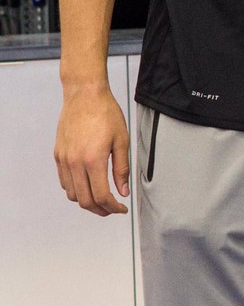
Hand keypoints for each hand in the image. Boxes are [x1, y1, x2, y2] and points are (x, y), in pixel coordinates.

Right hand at [54, 85, 130, 215]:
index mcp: (93, 160)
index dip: (112, 207)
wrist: (84, 95)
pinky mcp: (58, 155)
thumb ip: (122, 168)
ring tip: (102, 198)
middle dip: (100, 210)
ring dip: (87, 201)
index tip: (121, 209)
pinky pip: (64, 181)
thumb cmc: (106, 114)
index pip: (101, 196)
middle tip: (113, 209)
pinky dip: (76, 189)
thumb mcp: (121, 140)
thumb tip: (123, 191)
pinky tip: (88, 184)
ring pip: (72, 194)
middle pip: (84, 200)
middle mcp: (74, 163)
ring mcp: (64, 160)